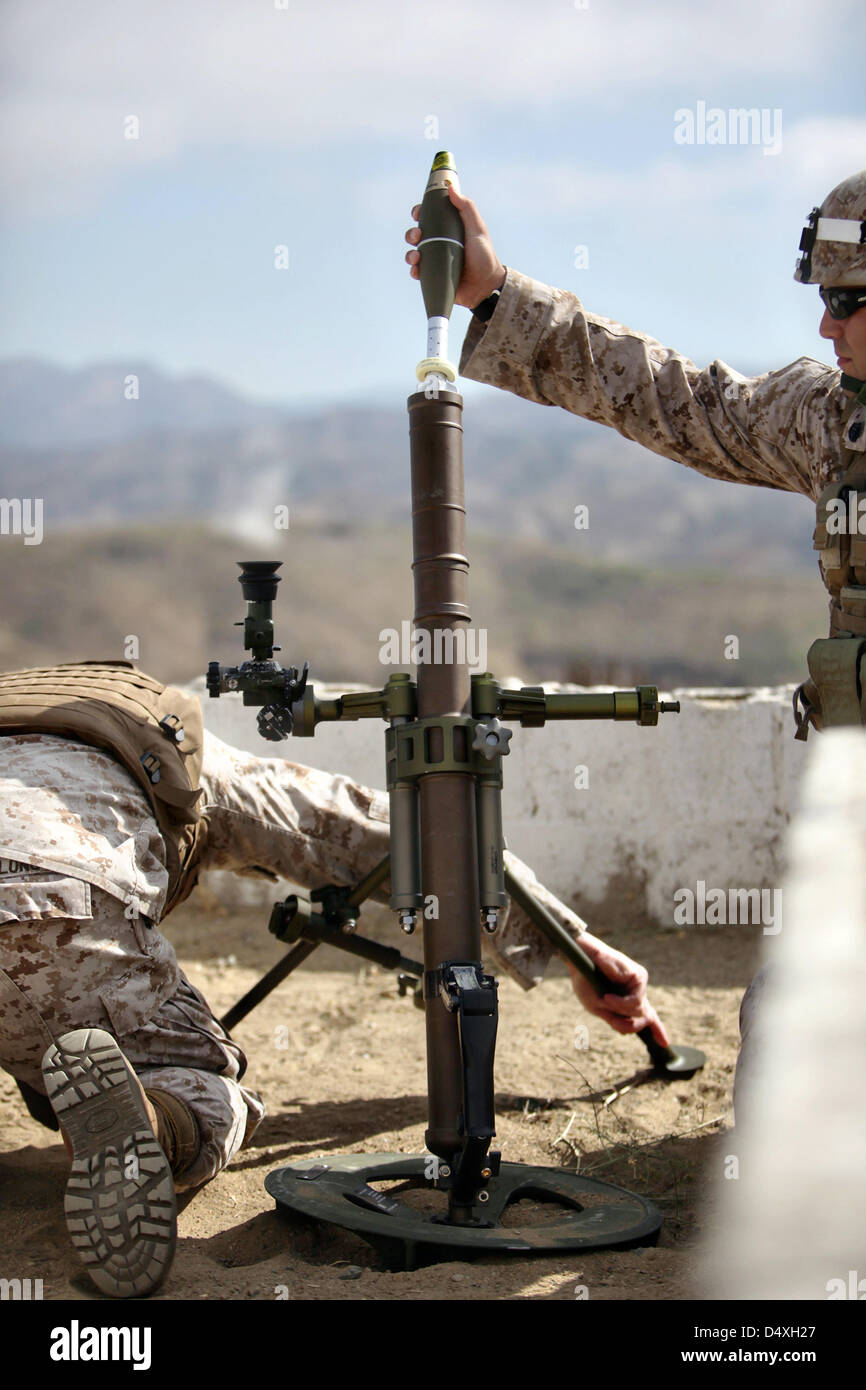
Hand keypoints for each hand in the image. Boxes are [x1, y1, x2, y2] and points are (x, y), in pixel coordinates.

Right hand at [404, 184, 506, 309]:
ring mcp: (434, 261)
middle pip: (416, 235)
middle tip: (417, 235)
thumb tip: (451, 188)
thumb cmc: (484, 256)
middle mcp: (438, 245)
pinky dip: (414, 270)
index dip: (419, 213)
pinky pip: (417, 273)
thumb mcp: (477, 228)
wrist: (487, 285)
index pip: (428, 218)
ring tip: (417, 255)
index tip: (418, 213)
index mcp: (447, 230)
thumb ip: (467, 208)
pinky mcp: (433, 278)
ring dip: (410, 253)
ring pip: (413, 254)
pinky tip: (417, 269)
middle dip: (411, 233)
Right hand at [566, 933, 669, 1047]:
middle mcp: (636, 990)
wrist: (578, 958)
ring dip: (620, 1010)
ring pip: (639, 1010)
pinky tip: (608, 997)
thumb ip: (615, 1020)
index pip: (647, 1015)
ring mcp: (639, 983)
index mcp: (627, 997)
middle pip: (643, 1016)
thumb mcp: (598, 1007)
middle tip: (612, 1016)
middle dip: (628, 1023)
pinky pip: (635, 1001)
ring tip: (605, 999)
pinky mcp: (639, 975)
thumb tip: (633, 1025)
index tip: (664, 1043)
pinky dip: (621, 1004)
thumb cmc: (585, 981)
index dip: (657, 1029)